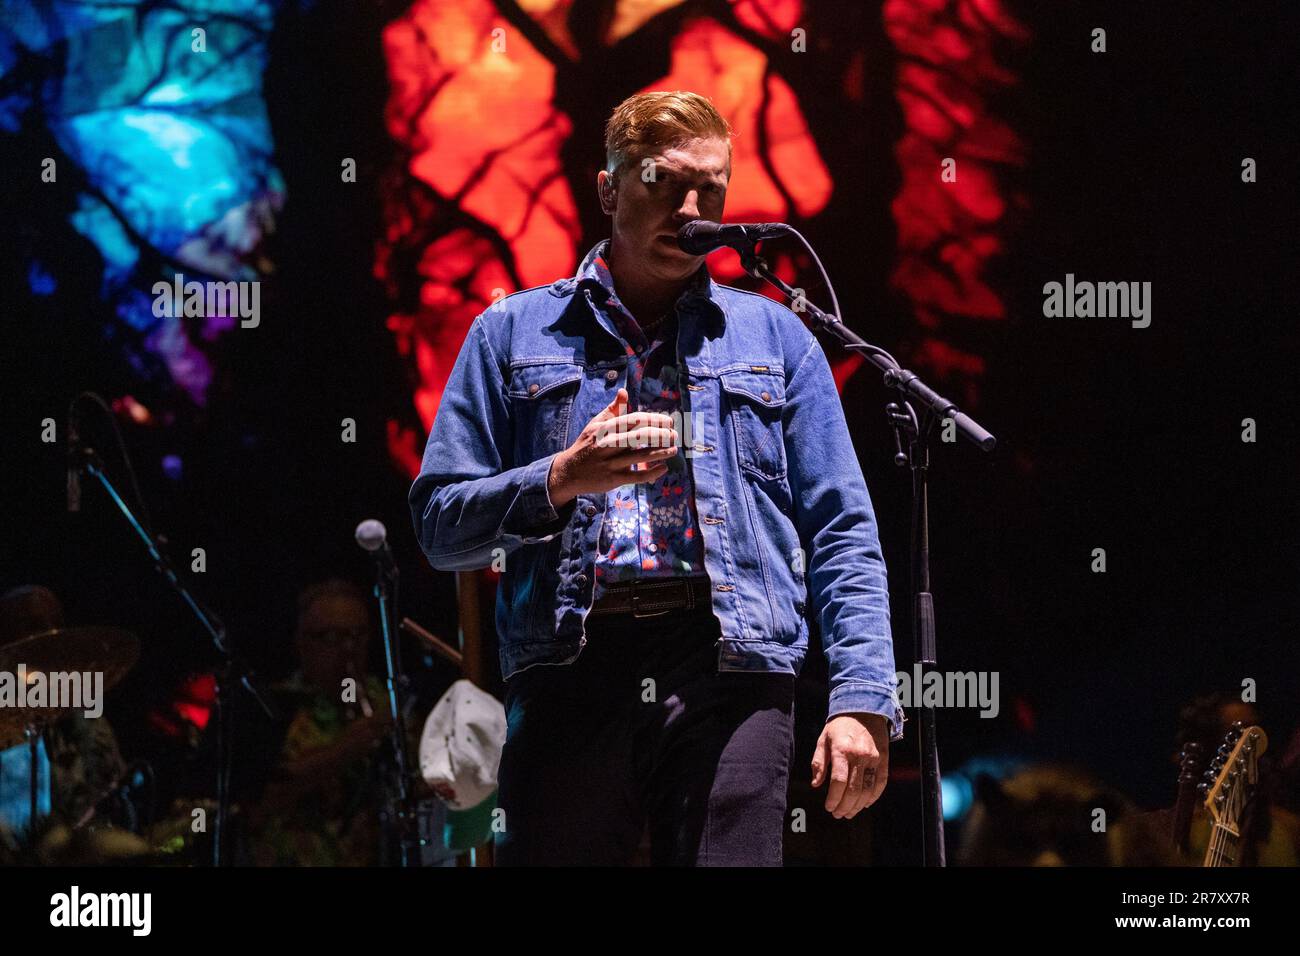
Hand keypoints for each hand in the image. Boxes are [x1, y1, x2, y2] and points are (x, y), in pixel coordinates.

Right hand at [547, 388, 677, 506]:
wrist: (569, 472)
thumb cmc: (587, 445)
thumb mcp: (595, 424)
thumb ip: (612, 410)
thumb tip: (624, 392)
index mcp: (606, 428)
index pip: (635, 420)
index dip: (654, 420)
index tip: (668, 421)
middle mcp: (608, 444)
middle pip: (640, 436)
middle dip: (661, 435)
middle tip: (674, 435)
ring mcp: (611, 463)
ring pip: (641, 457)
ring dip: (661, 453)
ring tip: (673, 449)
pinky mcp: (613, 479)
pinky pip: (637, 476)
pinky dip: (652, 473)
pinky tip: (663, 468)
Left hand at [811, 712, 889, 818]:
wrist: (864, 710)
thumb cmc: (840, 726)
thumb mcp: (823, 740)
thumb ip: (819, 763)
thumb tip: (815, 784)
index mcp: (842, 750)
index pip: (838, 781)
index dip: (833, 798)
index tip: (828, 807)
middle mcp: (860, 755)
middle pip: (853, 789)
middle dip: (844, 806)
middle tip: (837, 814)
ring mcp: (874, 758)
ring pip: (867, 790)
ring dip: (858, 805)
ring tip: (849, 812)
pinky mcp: (884, 760)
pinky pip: (880, 783)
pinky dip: (873, 797)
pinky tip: (865, 804)